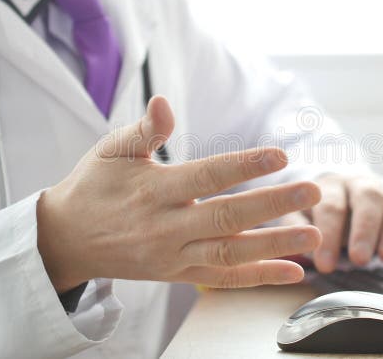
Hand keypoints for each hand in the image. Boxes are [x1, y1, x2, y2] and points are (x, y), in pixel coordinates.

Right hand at [36, 96, 322, 291]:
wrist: (66, 239)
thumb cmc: (93, 187)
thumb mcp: (110, 151)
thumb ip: (143, 130)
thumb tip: (164, 103)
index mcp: (154, 190)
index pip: (207, 176)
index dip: (245, 165)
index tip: (281, 155)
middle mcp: (166, 227)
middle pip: (227, 217)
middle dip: (274, 205)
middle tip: (313, 191)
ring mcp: (173, 256)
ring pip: (231, 253)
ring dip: (276, 245)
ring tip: (315, 237)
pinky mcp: (178, 275)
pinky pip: (223, 279)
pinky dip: (258, 277)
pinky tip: (291, 272)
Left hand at [282, 174, 382, 272]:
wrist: (339, 193)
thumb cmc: (317, 212)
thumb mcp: (298, 216)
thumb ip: (294, 225)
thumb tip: (296, 241)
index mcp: (331, 186)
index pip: (332, 205)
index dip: (329, 234)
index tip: (325, 264)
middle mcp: (361, 185)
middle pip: (368, 198)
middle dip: (365, 229)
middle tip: (359, 259)